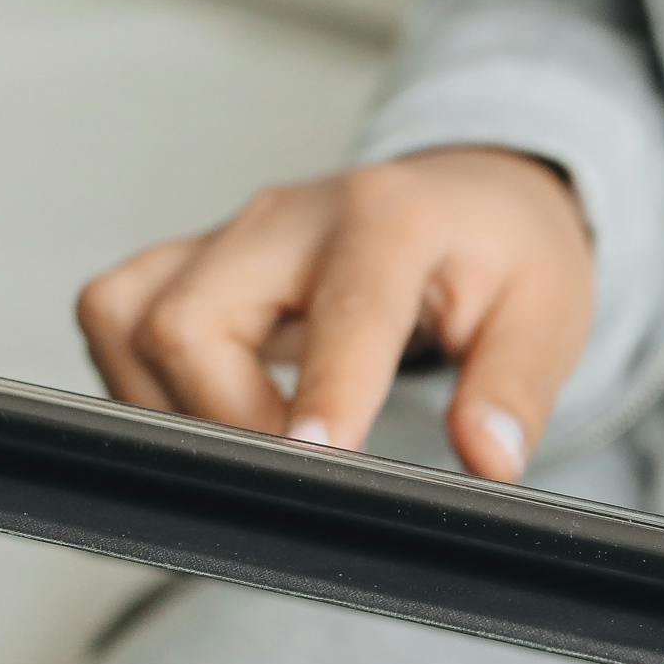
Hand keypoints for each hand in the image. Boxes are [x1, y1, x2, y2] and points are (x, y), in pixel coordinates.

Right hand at [75, 148, 591, 479]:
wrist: (468, 196)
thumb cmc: (503, 254)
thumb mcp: (550, 312)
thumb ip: (516, 387)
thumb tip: (489, 458)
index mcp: (390, 219)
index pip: (342, 310)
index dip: (321, 391)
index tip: (313, 460)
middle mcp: (290, 218)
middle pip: (190, 320)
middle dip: (226, 420)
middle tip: (300, 468)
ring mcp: (229, 235)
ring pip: (127, 318)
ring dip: (171, 407)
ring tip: (255, 443)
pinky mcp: (190, 258)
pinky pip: (114, 316)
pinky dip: (138, 383)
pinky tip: (208, 415)